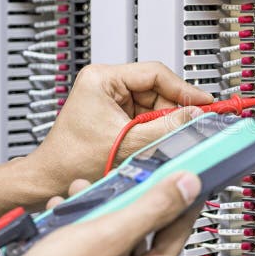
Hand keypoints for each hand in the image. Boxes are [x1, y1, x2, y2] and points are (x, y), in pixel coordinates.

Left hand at [0, 62, 212, 222]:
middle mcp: (107, 85)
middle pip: (159, 91)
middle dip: (174, 112)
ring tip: (166, 141)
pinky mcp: (116, 116)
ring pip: (155, 107)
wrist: (49, 181)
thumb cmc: (71, 160)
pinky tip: (156, 144)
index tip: (205, 102)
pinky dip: (156, 132)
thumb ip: (166, 128)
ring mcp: (112, 101)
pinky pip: (147, 119)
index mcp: (103, 78)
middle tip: (194, 126)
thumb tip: (195, 116)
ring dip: (164, 124)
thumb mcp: (128, 142)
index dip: (185, 89)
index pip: (156, 74)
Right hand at [0, 171, 201, 255]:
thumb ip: (153, 208)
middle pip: (142, 234)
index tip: (180, 179)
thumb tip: (187, 187)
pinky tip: (61, 222)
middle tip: (110, 186)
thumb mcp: (109, 234)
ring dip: (96, 215)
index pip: (179, 229)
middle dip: (123, 203)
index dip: (180, 199)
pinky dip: (79, 234)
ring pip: (112, 242)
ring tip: (77, 200)